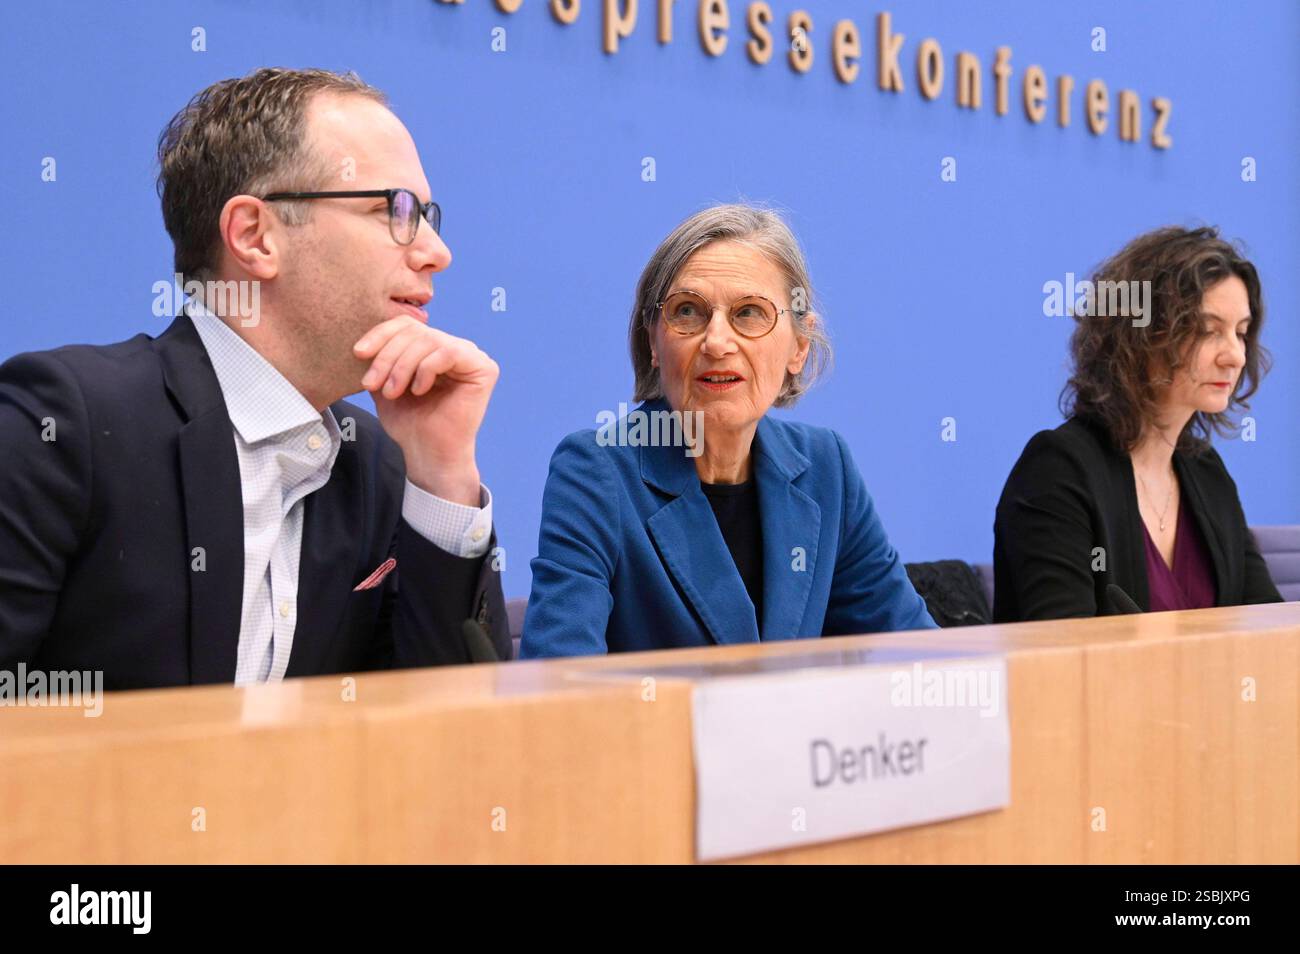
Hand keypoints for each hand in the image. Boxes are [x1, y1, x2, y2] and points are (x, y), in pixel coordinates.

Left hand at [353, 317, 498, 505]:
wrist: (428, 455)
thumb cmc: (409, 423)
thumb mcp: (384, 383)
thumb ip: (379, 357)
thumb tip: (363, 335)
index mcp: (433, 348)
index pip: (406, 325)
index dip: (380, 334)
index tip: (358, 354)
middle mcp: (455, 347)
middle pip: (416, 331)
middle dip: (388, 356)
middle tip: (372, 384)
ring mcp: (471, 356)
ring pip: (430, 340)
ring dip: (402, 366)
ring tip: (392, 393)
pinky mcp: (484, 369)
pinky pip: (448, 352)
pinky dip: (426, 370)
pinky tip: (418, 391)